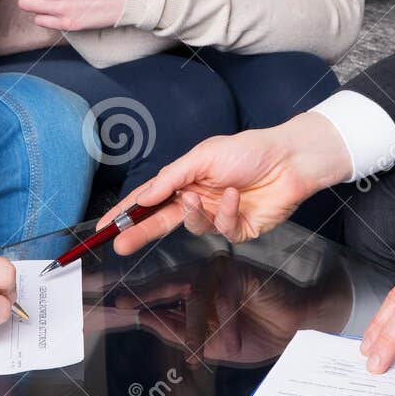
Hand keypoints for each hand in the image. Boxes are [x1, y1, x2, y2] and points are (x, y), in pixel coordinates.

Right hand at [95, 111, 353, 253]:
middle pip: (162, 221)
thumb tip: (146, 195)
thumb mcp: (203, 156)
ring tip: (204, 196)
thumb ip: (172, 178)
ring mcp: (217, 216)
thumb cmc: (248, 151)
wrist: (289, 160)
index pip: (149, 199)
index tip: (105, 226)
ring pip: (192, 227)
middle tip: (120, 245)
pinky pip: (222, 230)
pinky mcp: (239, 229)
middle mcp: (198, 199)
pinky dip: (225, 213)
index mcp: (185, 180)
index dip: (126, 212)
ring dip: (195, 213)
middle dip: (140, 232)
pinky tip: (235, 196)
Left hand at [113, 259, 352, 367]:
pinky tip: (221, 340)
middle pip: (163, 287)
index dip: (133, 299)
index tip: (108, 304)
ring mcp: (217, 271)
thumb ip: (178, 331)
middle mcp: (200, 277)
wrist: (294, 331)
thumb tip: (143, 319)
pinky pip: (214, 298)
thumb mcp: (209, 343)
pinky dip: (214, 324)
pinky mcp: (234, 271)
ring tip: (199, 352)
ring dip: (194, 330)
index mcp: (191, 293)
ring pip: (190, 297)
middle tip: (116, 303)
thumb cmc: (255, 335)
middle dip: (141, 298)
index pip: (156, 295)